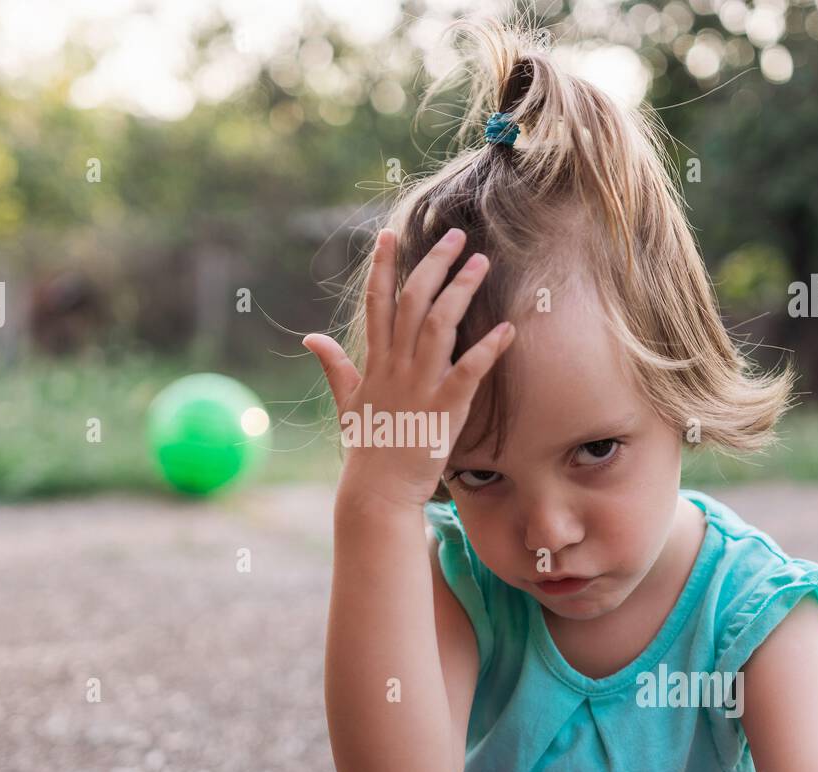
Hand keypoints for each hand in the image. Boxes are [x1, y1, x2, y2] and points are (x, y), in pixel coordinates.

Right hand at [304, 227, 515, 509]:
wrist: (377, 491)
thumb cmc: (366, 447)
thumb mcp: (345, 402)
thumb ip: (333, 365)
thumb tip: (311, 338)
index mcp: (375, 362)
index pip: (377, 302)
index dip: (382, 266)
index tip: (388, 234)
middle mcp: (395, 367)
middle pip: (413, 302)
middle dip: (433, 264)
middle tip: (456, 236)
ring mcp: (419, 386)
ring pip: (439, 326)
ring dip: (461, 291)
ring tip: (481, 263)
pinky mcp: (443, 410)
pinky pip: (467, 373)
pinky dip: (487, 350)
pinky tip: (506, 329)